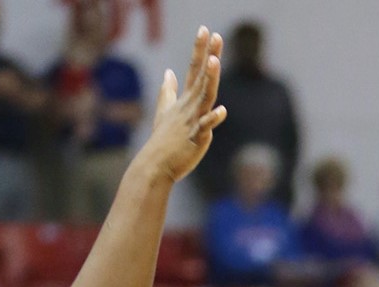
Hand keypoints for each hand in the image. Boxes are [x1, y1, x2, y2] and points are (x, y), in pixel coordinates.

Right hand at [141, 27, 226, 183]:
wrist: (156, 164)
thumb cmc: (162, 140)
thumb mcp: (164, 111)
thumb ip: (168, 91)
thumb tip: (169, 72)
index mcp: (185, 100)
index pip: (194, 69)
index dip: (200, 49)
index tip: (206, 30)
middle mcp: (190, 106)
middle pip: (201, 77)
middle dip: (208, 56)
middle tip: (215, 35)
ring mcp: (193, 121)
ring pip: (204, 97)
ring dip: (209, 79)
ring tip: (214, 61)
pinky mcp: (196, 138)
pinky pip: (205, 127)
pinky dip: (212, 119)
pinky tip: (222, 110)